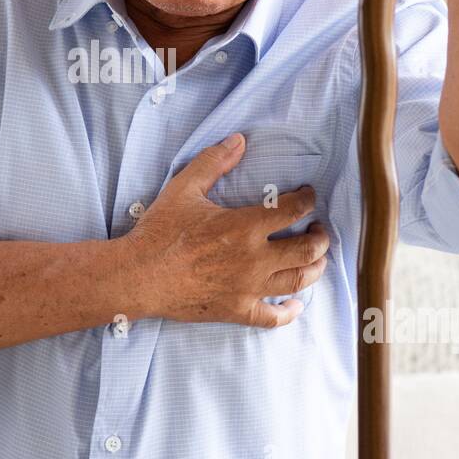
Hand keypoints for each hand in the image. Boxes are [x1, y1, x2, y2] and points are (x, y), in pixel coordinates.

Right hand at [122, 133, 329, 328]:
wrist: (138, 275)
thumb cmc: (159, 231)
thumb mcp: (183, 188)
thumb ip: (213, 161)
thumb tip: (238, 140)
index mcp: (244, 226)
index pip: (293, 210)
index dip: (308, 199)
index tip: (308, 195)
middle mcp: (254, 259)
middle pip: (307, 250)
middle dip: (320, 237)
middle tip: (318, 230)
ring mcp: (248, 288)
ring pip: (298, 281)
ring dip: (315, 268)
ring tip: (317, 259)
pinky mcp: (237, 310)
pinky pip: (273, 318)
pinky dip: (290, 312)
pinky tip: (295, 305)